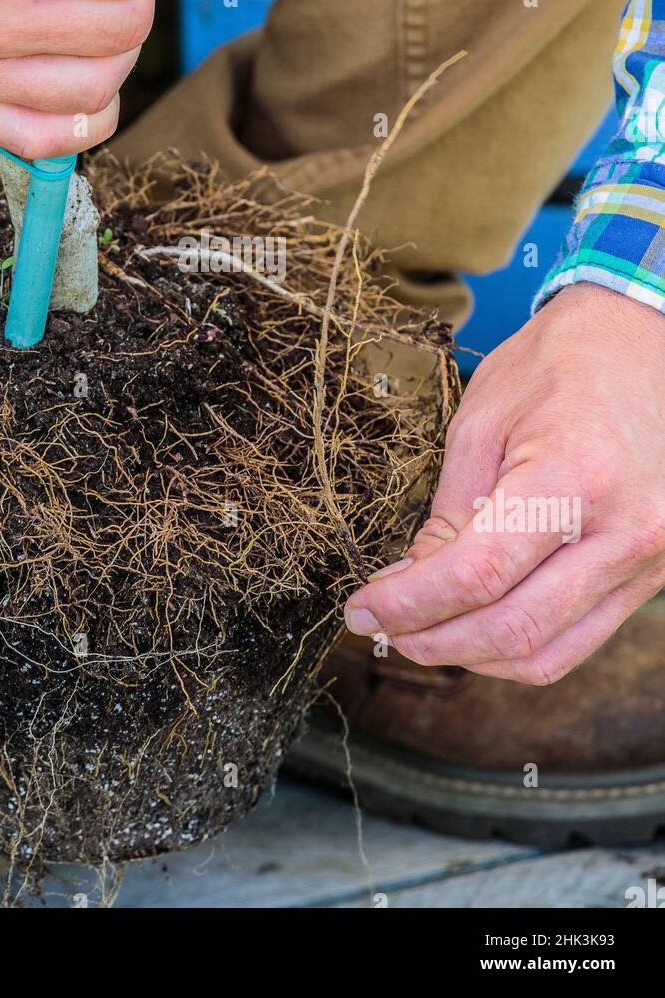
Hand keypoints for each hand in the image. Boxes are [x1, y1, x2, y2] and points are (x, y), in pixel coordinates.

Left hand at [344, 283, 664, 682]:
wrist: (642, 344)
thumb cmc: (559, 365)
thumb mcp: (481, 422)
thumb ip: (448, 512)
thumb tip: (412, 584)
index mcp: (576, 477)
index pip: (479, 574)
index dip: (410, 604)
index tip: (362, 608)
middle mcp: (626, 531)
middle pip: (514, 628)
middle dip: (431, 640)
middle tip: (381, 627)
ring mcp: (648, 561)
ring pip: (547, 654)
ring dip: (472, 655)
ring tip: (419, 630)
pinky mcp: (651, 575)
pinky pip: (576, 638)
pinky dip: (517, 645)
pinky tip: (472, 623)